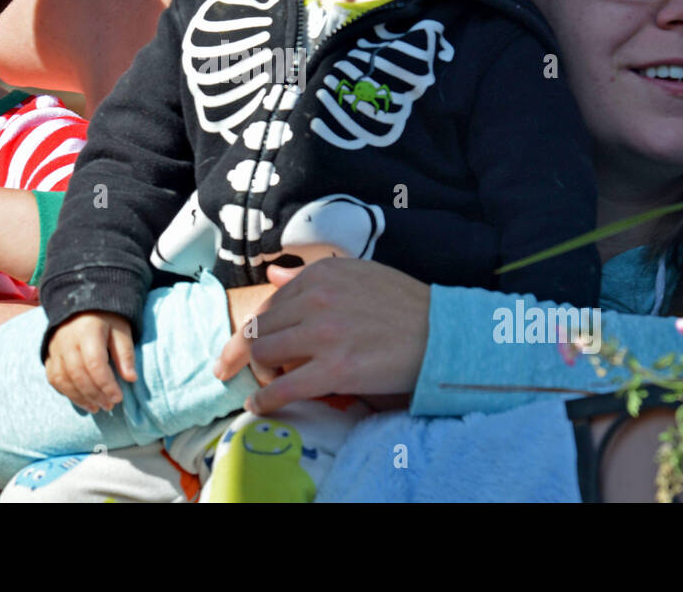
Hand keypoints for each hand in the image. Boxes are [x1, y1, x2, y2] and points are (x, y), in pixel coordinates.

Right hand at [45, 311, 136, 412]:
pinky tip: (82, 400)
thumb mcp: (121, 329)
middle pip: (78, 374)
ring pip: (63, 379)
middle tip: (110, 406)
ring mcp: (55, 348)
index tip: (119, 397)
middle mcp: (67, 340)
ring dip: (80, 398)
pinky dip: (67, 393)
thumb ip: (125, 352)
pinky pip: (54, 379)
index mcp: (88, 330)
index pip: (94, 363)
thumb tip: (131, 378)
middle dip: (95, 394)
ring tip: (97, 407)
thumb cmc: (106, 318)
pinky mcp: (50, 355)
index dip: (106, 384)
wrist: (81, 304)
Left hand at [215, 257, 430, 414]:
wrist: (444, 335)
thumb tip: (273, 275)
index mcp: (321, 274)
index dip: (253, 328)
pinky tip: (259, 407)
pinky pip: (283, 388)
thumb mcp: (357, 274)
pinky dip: (264, 400)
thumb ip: (311, 276)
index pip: (269, 304)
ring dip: (257, 374)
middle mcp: (317, 299)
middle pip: (259, 329)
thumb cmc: (404, 306)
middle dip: (244, 353)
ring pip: (264, 355)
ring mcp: (325, 334)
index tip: (244, 344)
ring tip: (264, 385)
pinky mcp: (335, 370)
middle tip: (238, 371)